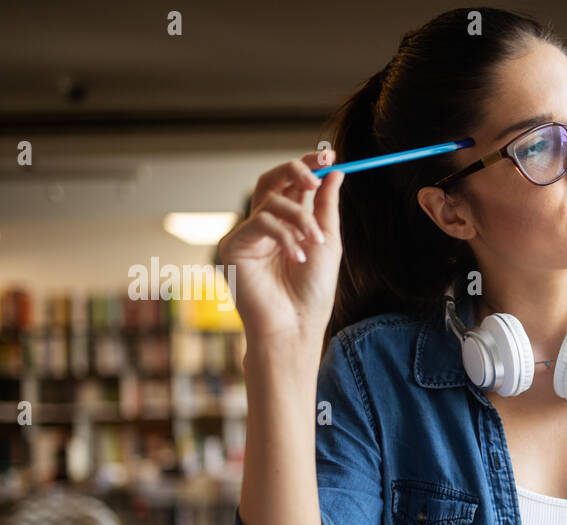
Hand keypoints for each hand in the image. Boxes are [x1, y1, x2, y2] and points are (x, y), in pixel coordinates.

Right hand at [216, 149, 343, 349]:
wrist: (296, 327)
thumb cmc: (312, 293)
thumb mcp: (327, 242)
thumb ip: (326, 207)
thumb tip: (334, 171)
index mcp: (287, 223)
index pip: (292, 184)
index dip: (308, 165)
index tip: (329, 155)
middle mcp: (264, 225)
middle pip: (271, 179)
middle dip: (296, 171)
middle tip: (315, 176)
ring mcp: (247, 234)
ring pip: (271, 201)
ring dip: (300, 217)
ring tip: (315, 242)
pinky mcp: (233, 246)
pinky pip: (260, 223)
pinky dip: (284, 236)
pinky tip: (298, 257)